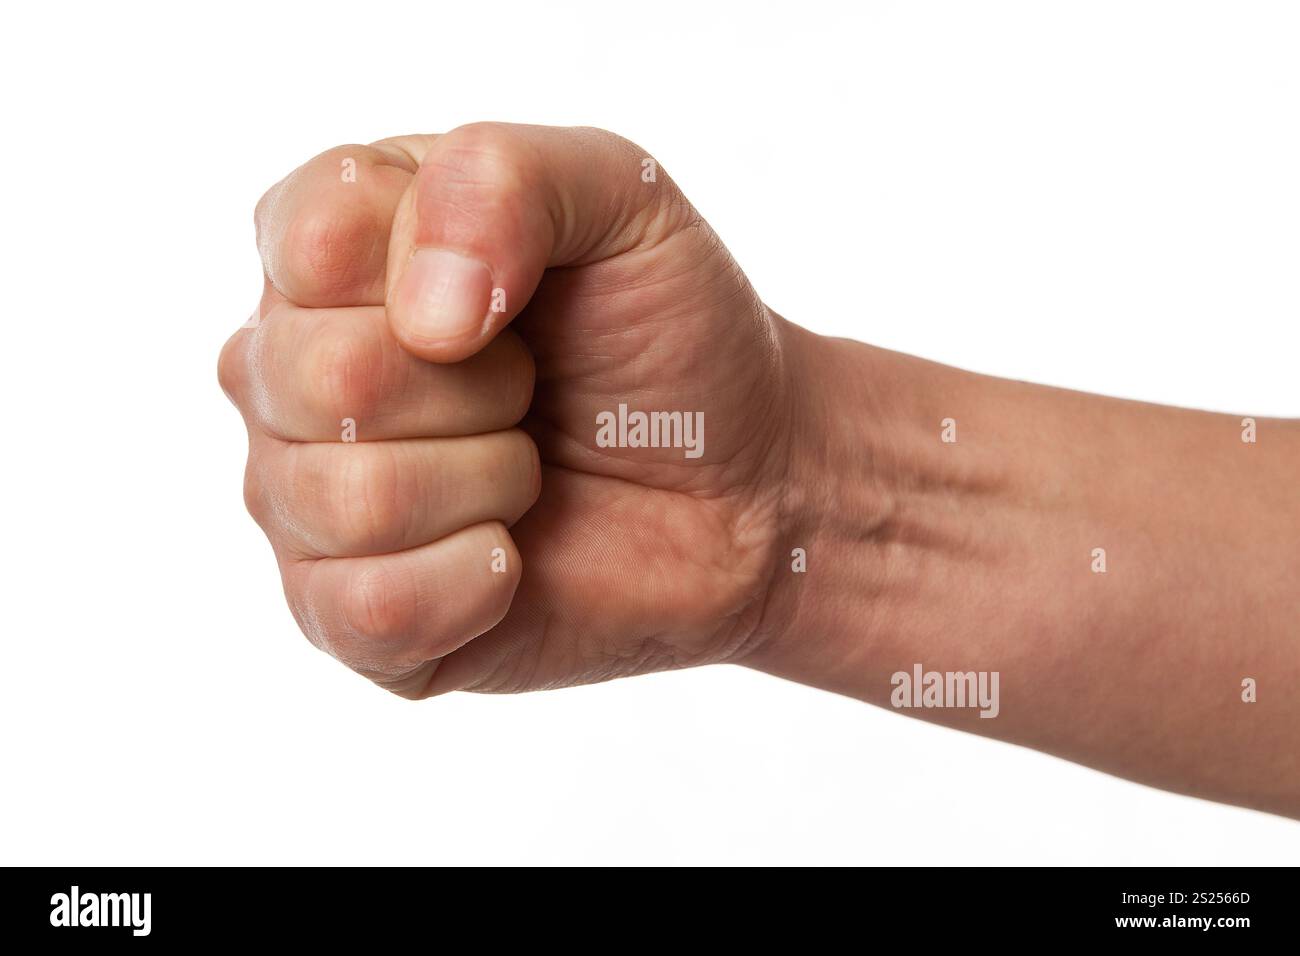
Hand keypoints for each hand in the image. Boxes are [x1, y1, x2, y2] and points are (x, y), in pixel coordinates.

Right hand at [219, 123, 799, 697]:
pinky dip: (475, 582)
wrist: (746, 483)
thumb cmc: (668, 334)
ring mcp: (307, 502)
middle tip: (535, 390)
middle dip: (484, 388)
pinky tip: (511, 557)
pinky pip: (369, 608)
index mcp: (333, 254)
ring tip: (528, 470)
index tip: (519, 295)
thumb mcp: (620, 198)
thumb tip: (421, 320)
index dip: (441, 269)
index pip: (311, 240)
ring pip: (349, 501)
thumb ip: (503, 179)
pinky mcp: (347, 618)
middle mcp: (292, 375)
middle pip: (323, 379)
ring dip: (491, 482)